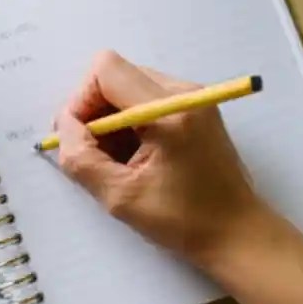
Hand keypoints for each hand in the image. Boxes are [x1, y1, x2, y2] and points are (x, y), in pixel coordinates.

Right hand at [54, 51, 268, 271]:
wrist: (238, 233)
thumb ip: (82, 158)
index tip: (81, 139)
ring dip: (112, 118)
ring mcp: (193, 97)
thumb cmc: (183, 221)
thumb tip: (65, 127)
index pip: (106, 70)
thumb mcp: (120, 198)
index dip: (81, 100)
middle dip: (95, 110)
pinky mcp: (195, 107)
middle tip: (96, 154)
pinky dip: (130, 122)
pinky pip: (147, 97)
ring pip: (129, 85)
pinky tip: (137, 156)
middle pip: (117, 74)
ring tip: (120, 160)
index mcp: (168, 111)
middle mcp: (184, 92)